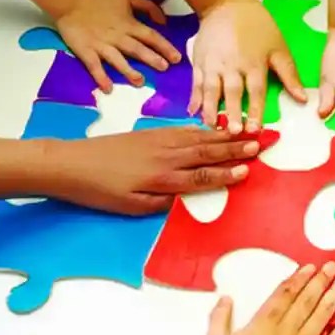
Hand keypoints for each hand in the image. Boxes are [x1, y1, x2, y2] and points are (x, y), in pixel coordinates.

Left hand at [46, 126, 265, 214]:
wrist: (71, 162)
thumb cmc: (100, 191)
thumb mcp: (130, 206)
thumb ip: (161, 203)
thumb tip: (186, 198)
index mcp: (162, 177)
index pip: (201, 175)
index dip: (226, 173)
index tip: (249, 170)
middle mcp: (166, 155)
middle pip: (207, 151)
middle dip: (236, 147)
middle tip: (263, 141)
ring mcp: (159, 141)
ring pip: (199, 137)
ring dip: (226, 135)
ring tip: (248, 131)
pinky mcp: (151, 133)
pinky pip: (185, 130)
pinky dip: (204, 128)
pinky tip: (215, 128)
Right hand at [56, 0, 181, 93]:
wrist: (70, 1)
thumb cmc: (101, 1)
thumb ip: (148, 7)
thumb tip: (164, 21)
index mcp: (129, 24)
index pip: (150, 36)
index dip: (164, 47)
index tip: (177, 58)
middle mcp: (118, 36)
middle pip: (137, 48)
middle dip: (151, 58)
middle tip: (164, 68)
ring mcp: (101, 45)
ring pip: (117, 59)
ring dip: (128, 70)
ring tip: (139, 81)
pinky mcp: (86, 51)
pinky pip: (94, 66)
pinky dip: (100, 77)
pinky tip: (108, 88)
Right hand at [191, 0, 306, 132]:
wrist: (226, 3)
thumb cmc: (258, 26)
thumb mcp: (278, 47)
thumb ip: (289, 75)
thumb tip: (302, 99)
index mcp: (253, 63)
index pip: (256, 91)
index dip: (256, 111)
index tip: (255, 130)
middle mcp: (232, 65)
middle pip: (232, 92)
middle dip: (231, 113)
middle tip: (232, 132)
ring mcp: (213, 63)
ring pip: (210, 89)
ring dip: (210, 109)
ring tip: (210, 126)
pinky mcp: (199, 60)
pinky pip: (195, 82)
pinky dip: (193, 97)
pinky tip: (192, 112)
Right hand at [205, 262, 334, 334]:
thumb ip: (219, 319)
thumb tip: (225, 299)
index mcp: (263, 324)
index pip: (284, 295)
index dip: (297, 279)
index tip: (309, 267)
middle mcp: (286, 332)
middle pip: (306, 301)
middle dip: (320, 281)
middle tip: (333, 266)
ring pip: (320, 318)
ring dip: (333, 298)